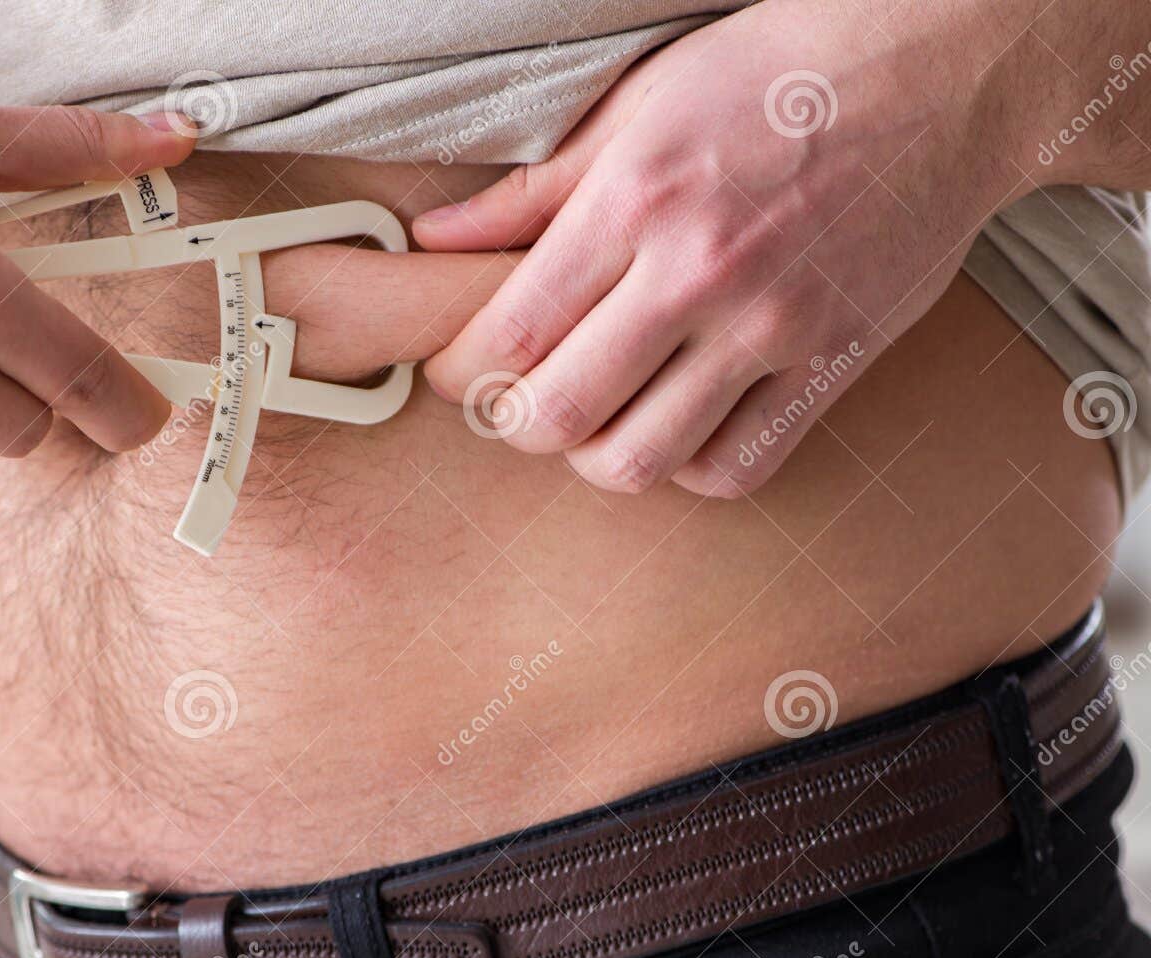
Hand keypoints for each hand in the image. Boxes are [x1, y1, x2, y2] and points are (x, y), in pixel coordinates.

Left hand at [416, 0, 1037, 497]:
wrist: (944, 72)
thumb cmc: (776, 75)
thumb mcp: (636, 106)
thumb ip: (529, 190)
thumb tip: (433, 240)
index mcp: (634, 202)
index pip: (509, 337)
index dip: (462, 375)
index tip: (460, 371)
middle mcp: (697, 273)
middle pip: (558, 416)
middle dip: (513, 424)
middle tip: (516, 400)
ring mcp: (771, 327)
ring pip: (640, 461)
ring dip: (595, 456)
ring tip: (597, 416)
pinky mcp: (831, 362)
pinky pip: (737, 466)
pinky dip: (688, 466)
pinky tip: (677, 425)